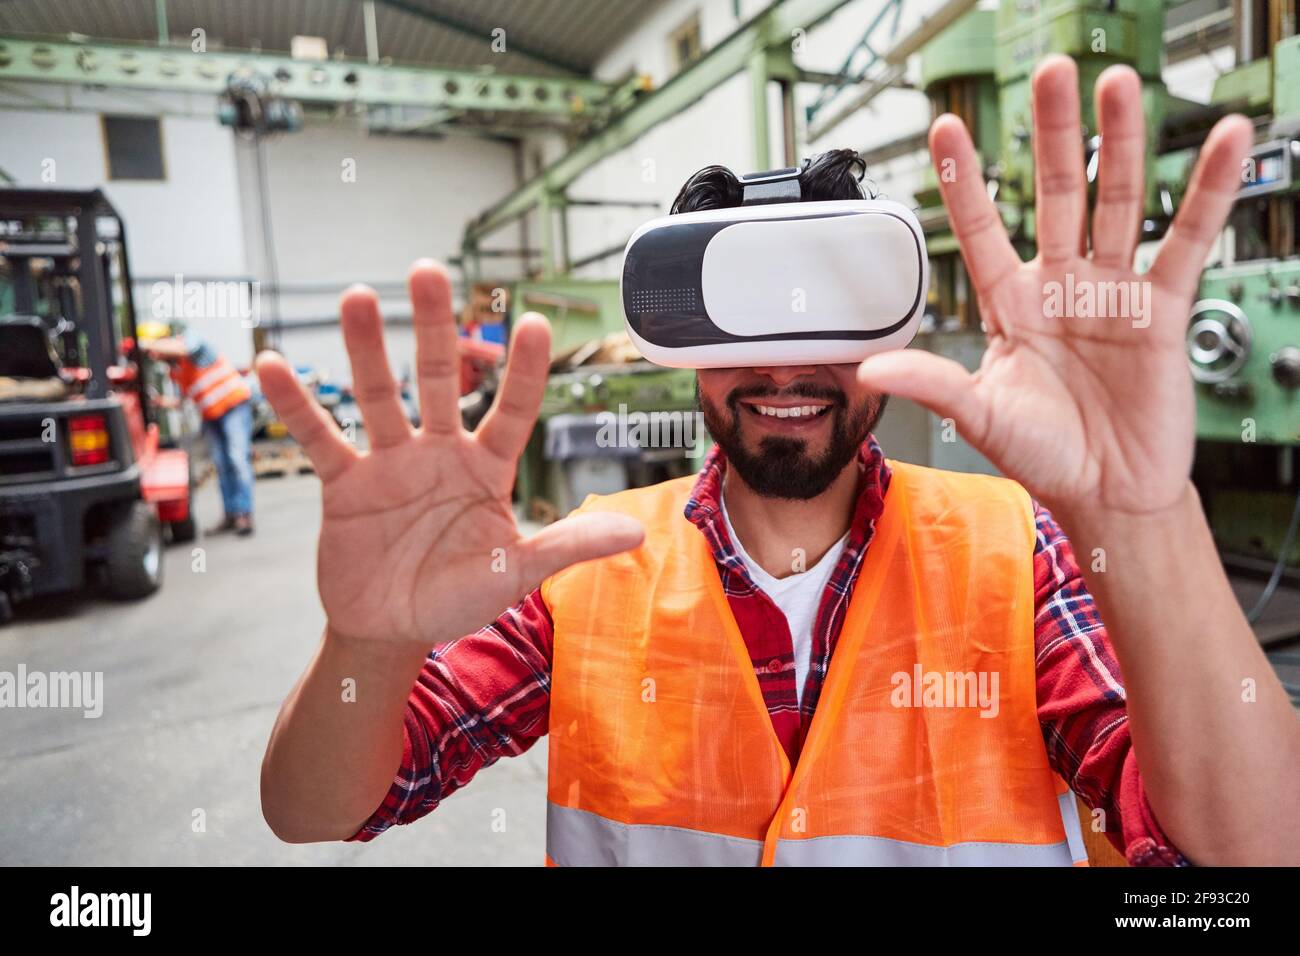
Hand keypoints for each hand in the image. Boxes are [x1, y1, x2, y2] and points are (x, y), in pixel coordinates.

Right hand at [255, 262, 643, 647]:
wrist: (392, 630)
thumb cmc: (459, 597)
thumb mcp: (515, 573)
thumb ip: (567, 545)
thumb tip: (638, 531)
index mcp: (487, 468)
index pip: (511, 409)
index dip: (522, 370)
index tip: (533, 321)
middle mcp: (440, 452)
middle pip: (440, 379)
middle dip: (435, 327)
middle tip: (427, 269)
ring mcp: (390, 463)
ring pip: (378, 396)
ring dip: (366, 348)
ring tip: (358, 296)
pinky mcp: (344, 485)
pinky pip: (319, 439)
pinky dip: (296, 406)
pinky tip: (273, 364)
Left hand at [857, 56, 1252, 519]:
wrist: (1109, 492)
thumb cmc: (1044, 455)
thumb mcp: (982, 416)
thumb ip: (934, 385)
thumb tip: (871, 370)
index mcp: (1010, 305)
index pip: (981, 229)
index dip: (964, 181)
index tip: (946, 129)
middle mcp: (1059, 286)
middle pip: (1055, 194)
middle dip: (1052, 134)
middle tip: (1051, 72)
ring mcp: (1111, 291)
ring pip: (1115, 201)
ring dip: (1119, 143)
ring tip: (1118, 84)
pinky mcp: (1161, 308)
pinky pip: (1185, 241)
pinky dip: (1204, 191)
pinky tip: (1220, 141)